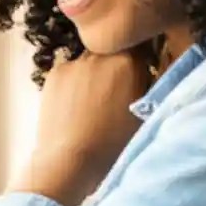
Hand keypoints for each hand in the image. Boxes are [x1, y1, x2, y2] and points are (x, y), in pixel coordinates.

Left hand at [8, 48, 153, 205]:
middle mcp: (100, 56)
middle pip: (113, 51)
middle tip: (116, 91)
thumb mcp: (145, 114)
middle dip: (116, 66)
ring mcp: (74, 63)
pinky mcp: (53, 74)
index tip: (140, 71)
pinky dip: (74, 82)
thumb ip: (150, 87)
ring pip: (90, 62)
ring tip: (93, 102)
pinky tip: (74, 105)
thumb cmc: (114, 145)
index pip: (139, 44)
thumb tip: (151, 72)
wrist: (70, 161)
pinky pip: (70, 71)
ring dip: (95, 74)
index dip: (140, 57)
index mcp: (128, 62)